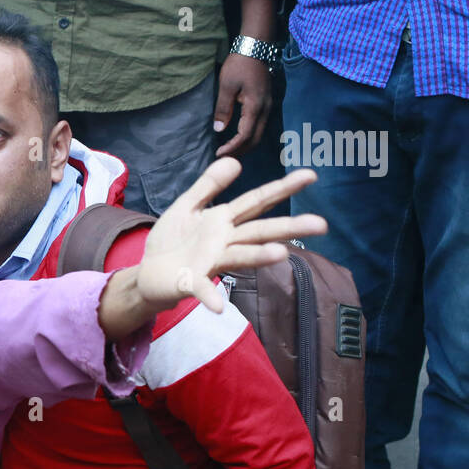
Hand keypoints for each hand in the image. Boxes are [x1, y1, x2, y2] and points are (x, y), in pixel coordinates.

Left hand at [136, 159, 326, 314]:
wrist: (148, 273)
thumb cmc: (172, 240)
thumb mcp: (187, 206)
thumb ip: (208, 185)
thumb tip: (234, 160)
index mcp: (223, 221)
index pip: (257, 201)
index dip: (282, 188)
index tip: (310, 175)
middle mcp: (224, 242)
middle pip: (259, 231)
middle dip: (288, 228)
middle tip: (321, 224)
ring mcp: (209, 263)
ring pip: (239, 257)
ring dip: (259, 256)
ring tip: (281, 254)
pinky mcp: (190, 282)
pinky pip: (201, 289)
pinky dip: (210, 298)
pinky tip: (218, 308)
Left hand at [214, 54, 272, 157]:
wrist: (256, 47)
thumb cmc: (239, 64)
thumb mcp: (226, 85)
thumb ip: (223, 108)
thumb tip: (219, 129)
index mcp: (256, 106)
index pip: (245, 135)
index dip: (232, 147)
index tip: (219, 153)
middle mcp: (266, 109)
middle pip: (255, 139)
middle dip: (240, 151)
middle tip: (223, 158)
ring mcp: (268, 106)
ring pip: (259, 134)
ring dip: (245, 145)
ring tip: (229, 151)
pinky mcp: (267, 103)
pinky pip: (260, 126)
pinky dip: (249, 136)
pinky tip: (238, 138)